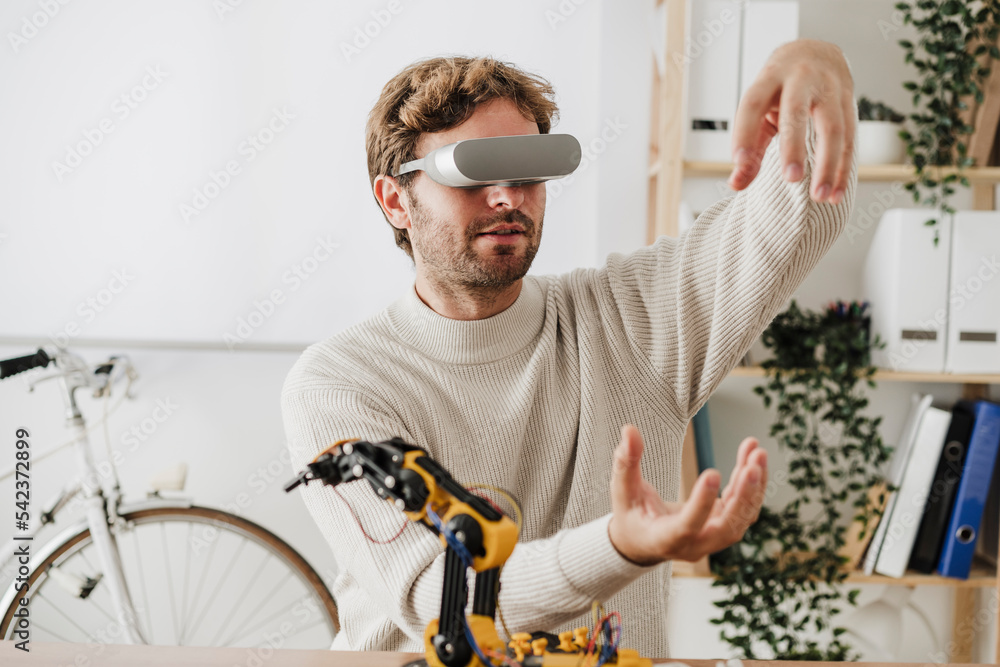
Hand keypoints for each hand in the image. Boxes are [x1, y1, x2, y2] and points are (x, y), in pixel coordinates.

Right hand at [607, 424, 766, 565]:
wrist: (642, 541)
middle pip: (727, 528)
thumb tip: (629, 429)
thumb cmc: (630, 515)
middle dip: (743, 496)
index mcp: (666, 539)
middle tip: (753, 465)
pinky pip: (744, 509)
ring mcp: (712, 539)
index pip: (688, 525)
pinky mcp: (723, 526)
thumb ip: (625, 462)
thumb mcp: (622, 490)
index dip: (702, 502)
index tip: (713, 472)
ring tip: (756, 451)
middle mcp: (695, 545)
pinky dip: (751, 484)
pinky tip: (752, 456)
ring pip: (742, 518)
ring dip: (753, 486)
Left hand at [727, 39, 854, 204]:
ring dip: (828, 165)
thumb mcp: (759, 108)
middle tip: (791, 179)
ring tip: (820, 196)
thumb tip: (736, 183)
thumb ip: (749, 147)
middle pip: (796, 112)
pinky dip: (843, 167)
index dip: (744, 131)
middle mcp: (800, 79)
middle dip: (793, 147)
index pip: (752, 103)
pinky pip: (850, 137)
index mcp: (769, 78)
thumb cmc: (780, 86)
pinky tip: (835, 191)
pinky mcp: (849, 100)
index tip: (739, 161)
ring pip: (833, 127)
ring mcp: (829, 88)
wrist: (816, 50)